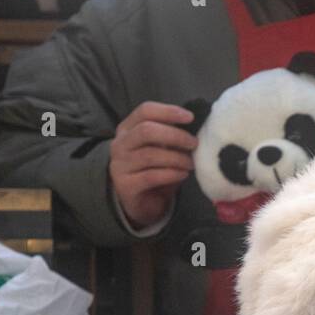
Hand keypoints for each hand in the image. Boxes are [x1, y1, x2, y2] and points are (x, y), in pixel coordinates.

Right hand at [108, 101, 196, 230]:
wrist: (141, 203)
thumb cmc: (154, 170)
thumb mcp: (161, 149)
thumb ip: (171, 136)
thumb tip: (194, 125)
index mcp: (127, 129)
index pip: (145, 111)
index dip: (168, 111)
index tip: (190, 117)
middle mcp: (120, 144)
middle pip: (146, 130)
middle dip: (175, 135)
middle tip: (194, 143)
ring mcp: (120, 165)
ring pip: (150, 155)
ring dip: (176, 158)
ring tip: (191, 163)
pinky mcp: (126, 185)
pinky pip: (151, 176)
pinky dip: (171, 174)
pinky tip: (183, 174)